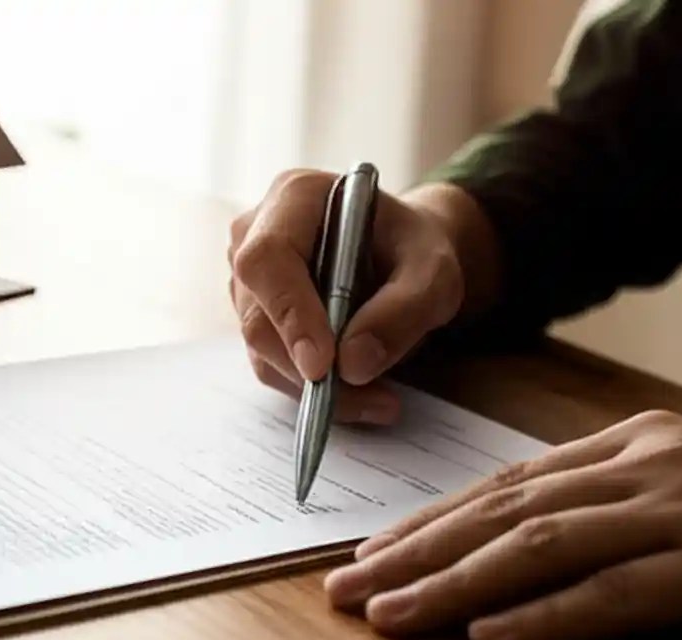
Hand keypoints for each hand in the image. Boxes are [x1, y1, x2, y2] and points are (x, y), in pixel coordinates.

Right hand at [227, 171, 470, 423]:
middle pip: (258, 314)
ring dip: (316, 387)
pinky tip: (361, 396)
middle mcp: (255, 233)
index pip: (268, 258)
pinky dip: (312, 390)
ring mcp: (247, 278)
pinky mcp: (253, 315)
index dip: (289, 313)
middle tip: (368, 395)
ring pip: (262, 348)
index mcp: (294, 197)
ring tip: (380, 400)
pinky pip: (271, 363)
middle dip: (307, 367)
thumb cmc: (412, 249)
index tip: (322, 365)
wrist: (400, 253)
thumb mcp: (434, 272)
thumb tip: (353, 365)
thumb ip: (402, 310)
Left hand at [324, 409, 681, 639]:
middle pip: (503, 512)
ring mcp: (675, 514)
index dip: (432, 520)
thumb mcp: (679, 481)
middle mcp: (641, 469)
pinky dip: (543, 615)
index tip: (370, 551)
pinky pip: (613, 594)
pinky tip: (485, 635)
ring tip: (388, 614)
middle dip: (414, 552)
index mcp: (630, 444)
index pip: (506, 483)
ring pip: (538, 546)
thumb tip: (509, 532)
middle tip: (347, 587)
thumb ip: (602, 496)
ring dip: (451, 583)